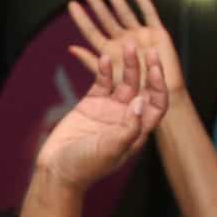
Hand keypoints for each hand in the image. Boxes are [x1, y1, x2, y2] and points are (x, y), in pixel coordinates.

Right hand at [41, 47, 167, 188]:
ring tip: (127, 46)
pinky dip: (104, 70)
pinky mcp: (91, 103)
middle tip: (150, 50)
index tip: (155, 71)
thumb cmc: (86, 167)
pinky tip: (105, 58)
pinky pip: (101, 82)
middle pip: (143, 88)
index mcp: (137, 131)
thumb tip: (142, 101)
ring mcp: (109, 109)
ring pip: (124, 82)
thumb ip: (129, 127)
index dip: (159, 87)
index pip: (156, 105)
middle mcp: (127, 117)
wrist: (57, 169)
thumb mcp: (111, 150)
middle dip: (148, 69)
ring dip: (128, 65)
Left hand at [67, 0, 185, 97]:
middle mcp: (123, 41)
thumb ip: (90, 61)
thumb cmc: (132, 95)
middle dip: (96, 3)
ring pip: (125, 12)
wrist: (158, 101)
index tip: (71, 4)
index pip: (92, 31)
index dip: (82, 18)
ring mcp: (140, 35)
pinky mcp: (157, 34)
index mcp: (109, 52)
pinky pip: (150, 15)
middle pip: (106, 18)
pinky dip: (144, 2)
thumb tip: (71, 48)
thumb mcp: (107, 79)